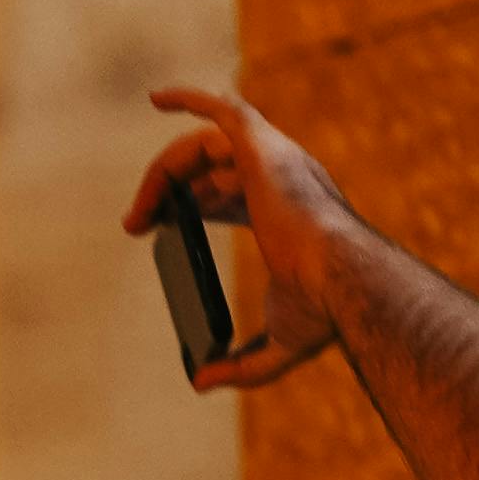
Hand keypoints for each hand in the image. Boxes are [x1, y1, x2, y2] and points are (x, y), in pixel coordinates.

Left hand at [130, 85, 352, 390]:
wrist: (342, 283)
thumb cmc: (324, 310)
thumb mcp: (281, 343)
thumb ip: (243, 363)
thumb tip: (201, 382)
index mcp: (289, 209)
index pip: (233, 191)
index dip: (194, 204)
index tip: (156, 227)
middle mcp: (285, 176)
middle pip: (211, 169)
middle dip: (168, 192)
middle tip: (135, 226)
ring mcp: (276, 158)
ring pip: (202, 147)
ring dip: (161, 174)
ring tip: (137, 215)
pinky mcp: (263, 148)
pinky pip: (222, 108)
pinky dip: (189, 98)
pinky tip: (155, 97)